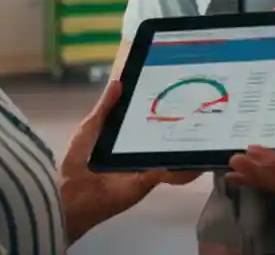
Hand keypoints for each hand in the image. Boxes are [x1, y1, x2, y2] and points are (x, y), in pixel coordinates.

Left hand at [60, 81, 201, 242]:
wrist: (72, 193)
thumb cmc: (78, 160)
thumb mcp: (91, 127)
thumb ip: (106, 107)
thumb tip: (119, 81)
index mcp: (122, 143)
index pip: (144, 127)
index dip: (157, 114)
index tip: (172, 97)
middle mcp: (135, 157)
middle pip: (160, 141)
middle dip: (175, 128)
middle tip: (194, 110)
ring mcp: (144, 170)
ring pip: (170, 157)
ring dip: (185, 148)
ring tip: (202, 129)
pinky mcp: (148, 182)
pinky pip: (171, 173)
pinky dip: (186, 169)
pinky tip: (199, 158)